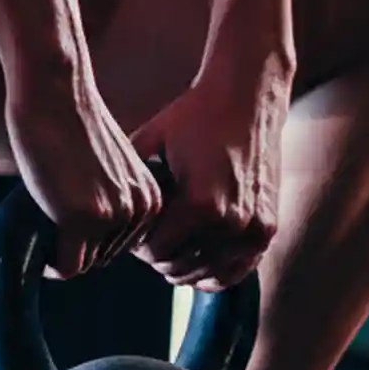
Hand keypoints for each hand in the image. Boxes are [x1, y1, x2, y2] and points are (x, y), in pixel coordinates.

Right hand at [6, 74, 162, 279]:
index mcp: (152, 197)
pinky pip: (67, 267)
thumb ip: (115, 197)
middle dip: (78, 245)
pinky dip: (52, 265)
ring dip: (64, 250)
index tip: (73, 223)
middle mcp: (140, 208)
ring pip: (85, 264)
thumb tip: (96, 236)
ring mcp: (112, 215)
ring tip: (48, 222)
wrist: (55, 94)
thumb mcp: (111, 168)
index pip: (123, 245)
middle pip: (104, 257)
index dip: (94, 239)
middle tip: (54, 221)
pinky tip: (42, 248)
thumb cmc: (72, 124)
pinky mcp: (81, 218)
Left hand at [130, 75, 289, 290]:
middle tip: (150, 240)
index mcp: (198, 204)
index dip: (138, 246)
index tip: (133, 233)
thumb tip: (100, 208)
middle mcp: (230, 222)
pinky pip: (238, 270)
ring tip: (171, 247)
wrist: (247, 95)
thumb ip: (128, 177)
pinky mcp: (267, 226)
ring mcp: (253, 227)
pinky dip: (216, 272)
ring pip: (207, 274)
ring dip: (185, 266)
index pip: (155, 252)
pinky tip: (198, 263)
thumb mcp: (151, 140)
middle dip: (159, 256)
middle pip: (180, 266)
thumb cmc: (194, 115)